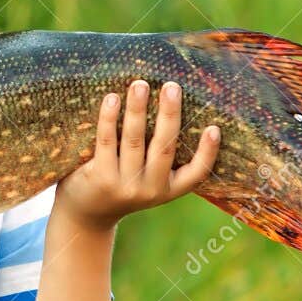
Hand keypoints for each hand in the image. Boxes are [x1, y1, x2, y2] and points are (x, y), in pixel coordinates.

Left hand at [56, 79, 219, 230]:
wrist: (87, 215)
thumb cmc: (121, 186)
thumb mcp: (146, 181)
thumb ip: (158, 157)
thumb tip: (170, 105)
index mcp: (168, 189)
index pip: (196, 173)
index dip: (208, 152)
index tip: (214, 128)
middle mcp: (150, 189)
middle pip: (164, 148)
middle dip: (169, 114)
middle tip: (172, 86)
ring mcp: (125, 185)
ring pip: (134, 140)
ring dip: (138, 109)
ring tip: (140, 84)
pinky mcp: (101, 178)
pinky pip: (107, 141)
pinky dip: (110, 118)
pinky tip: (112, 98)